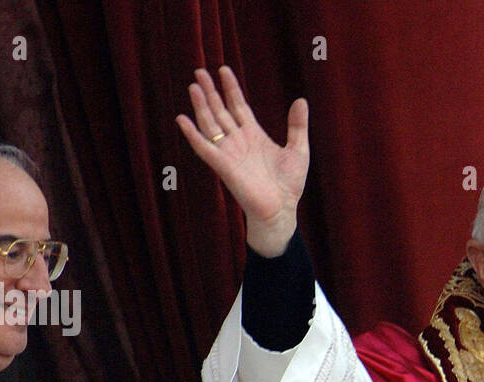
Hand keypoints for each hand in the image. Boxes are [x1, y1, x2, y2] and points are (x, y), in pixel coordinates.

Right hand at [176, 65, 308, 256]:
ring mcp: (228, 153)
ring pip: (210, 123)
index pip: (238, 106)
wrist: (281, 210)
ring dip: (201, 105)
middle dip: (210, 91)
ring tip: (193, 86)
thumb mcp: (298, 149)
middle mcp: (238, 141)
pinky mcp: (222, 166)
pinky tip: (182, 119)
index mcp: (254, 135)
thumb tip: (301, 100)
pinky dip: (192, 134)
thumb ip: (297, 125)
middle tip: (199, 70)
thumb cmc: (289, 185)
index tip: (223, 70)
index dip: (231, 88)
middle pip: (220, 110)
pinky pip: (203, 147)